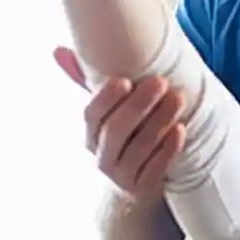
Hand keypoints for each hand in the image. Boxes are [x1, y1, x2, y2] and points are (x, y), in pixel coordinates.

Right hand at [52, 46, 185, 200]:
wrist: (137, 187)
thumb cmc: (124, 137)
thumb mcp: (107, 113)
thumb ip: (86, 82)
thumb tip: (59, 50)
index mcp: (91, 134)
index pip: (91, 115)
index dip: (106, 99)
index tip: (124, 81)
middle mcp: (102, 157)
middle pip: (116, 131)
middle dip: (138, 105)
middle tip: (160, 82)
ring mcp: (123, 176)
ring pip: (139, 149)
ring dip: (159, 121)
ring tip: (177, 99)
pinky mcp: (144, 188)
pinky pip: (156, 169)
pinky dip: (168, 149)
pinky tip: (180, 129)